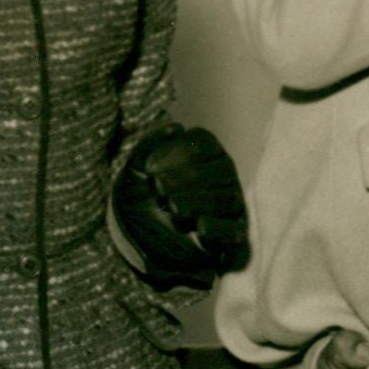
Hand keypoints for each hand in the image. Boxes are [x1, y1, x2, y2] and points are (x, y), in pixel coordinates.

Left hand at [111, 124, 248, 288]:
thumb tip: (176, 127)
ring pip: (228, 198)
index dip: (177, 152)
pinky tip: (199, 227)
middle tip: (157, 189)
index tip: (149, 169)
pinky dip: (219, 228)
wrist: (133, 241)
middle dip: (187, 177)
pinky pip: (235, 231)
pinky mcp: (228, 237)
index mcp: (202, 155)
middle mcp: (222, 177)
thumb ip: (150, 144)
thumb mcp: (134, 170)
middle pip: (221, 168)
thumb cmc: (138, 198)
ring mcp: (228, 207)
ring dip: (198, 201)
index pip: (203, 143)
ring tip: (171, 208)